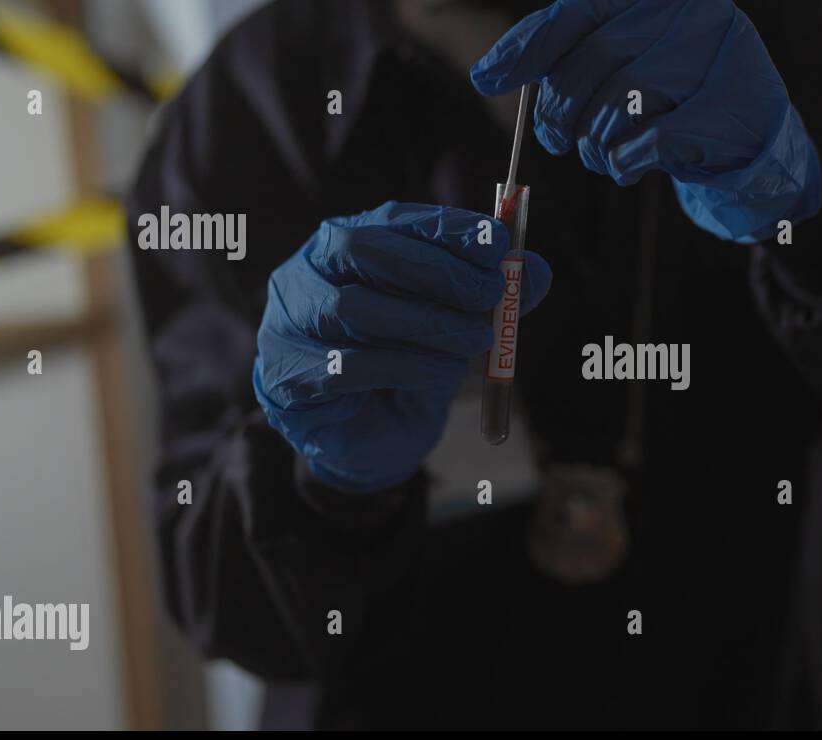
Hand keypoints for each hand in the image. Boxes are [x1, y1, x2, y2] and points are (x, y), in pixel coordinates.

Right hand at [253, 201, 551, 492]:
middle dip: (435, 269)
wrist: (370, 437)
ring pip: (353, 308)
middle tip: (490, 294)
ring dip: (426, 324)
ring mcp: (288, 321)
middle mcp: (309, 271)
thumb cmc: (409, 365)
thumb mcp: (458, 323)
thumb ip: (492, 297)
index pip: (394, 219)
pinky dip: (404, 367)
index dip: (447, 227)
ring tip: (473, 341)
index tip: (498, 244)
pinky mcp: (287, 375)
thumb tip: (535, 271)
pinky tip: (438, 374)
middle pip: (361, 249)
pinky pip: (345, 365)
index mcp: (349, 243)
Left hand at [470, 0, 821, 243]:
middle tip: (558, 140)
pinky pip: (652, 139)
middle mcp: (691, 12)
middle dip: (562, 109)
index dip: (527, 48)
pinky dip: (625, 161)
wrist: (758, 141)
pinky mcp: (729, 110)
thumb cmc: (680, 99)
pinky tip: (627, 166)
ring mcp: (715, 58)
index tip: (487, 79)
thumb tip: (487, 73)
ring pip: (622, 100)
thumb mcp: (628, 63)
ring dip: (595, 141)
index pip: (577, 12)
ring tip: (600, 156)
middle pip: (596, 59)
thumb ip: (571, 55)